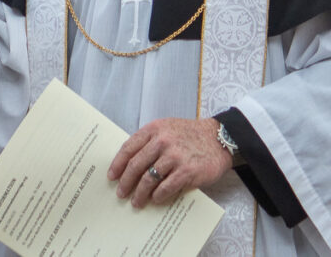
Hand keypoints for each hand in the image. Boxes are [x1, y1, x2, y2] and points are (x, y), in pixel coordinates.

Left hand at [108, 117, 231, 207]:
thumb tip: (129, 163)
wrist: (218, 138)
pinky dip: (158, 196)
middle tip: (121, 193)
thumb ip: (150, 141)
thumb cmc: (190, 135)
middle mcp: (163, 141)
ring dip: (140, 193)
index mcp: (155, 129)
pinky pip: (166, 188)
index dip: (117, 164)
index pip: (129, 148)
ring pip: (148, 179)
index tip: (112, 176)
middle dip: (126, 182)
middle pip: (135, 166)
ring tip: (136, 201)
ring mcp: (175, 156)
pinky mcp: (187, 171)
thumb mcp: (167, 128)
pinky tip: (155, 199)